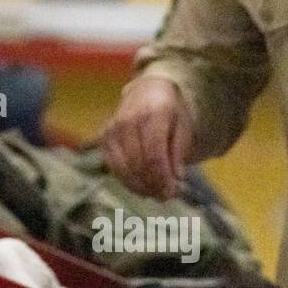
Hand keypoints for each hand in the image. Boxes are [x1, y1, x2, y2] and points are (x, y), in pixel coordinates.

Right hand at [100, 76, 193, 199]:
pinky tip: (141, 187)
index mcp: (153, 113)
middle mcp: (128, 119)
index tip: (173, 193)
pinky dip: (127, 181)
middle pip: (139, 163)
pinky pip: (113, 166)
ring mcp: (112, 128)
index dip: (163, 178)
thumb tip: (176, 179)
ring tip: (155, 193)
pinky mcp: (104, 137)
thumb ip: (179, 152)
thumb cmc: (171, 111)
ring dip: (140, 186)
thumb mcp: (183, 127)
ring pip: (124, 168)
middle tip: (166, 196)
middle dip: (153, 184)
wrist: (147, 90)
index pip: (154, 155)